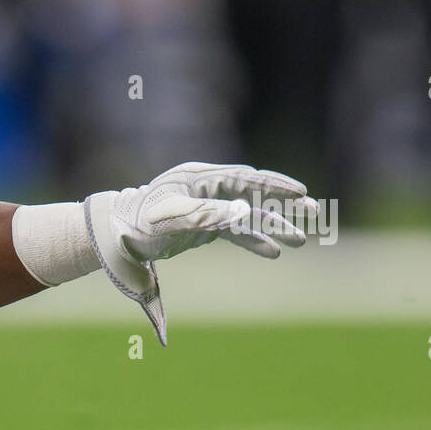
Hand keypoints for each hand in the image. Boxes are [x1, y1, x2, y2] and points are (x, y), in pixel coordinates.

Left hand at [85, 161, 316, 344]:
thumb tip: (244, 212)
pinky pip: (234, 230)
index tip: (300, 193)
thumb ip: (207, 215)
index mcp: (199, 178)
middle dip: (284, 205)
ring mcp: (206, 205)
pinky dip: (252, 240)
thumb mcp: (172, 220)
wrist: (114, 237)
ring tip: (301, 240)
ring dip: (273, 227)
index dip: (274, 186)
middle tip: (316, 213)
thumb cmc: (139, 225)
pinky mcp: (203, 223)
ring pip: (247, 215)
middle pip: (253, 193)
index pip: (245, 179)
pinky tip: (273, 251)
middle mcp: (206, 187)